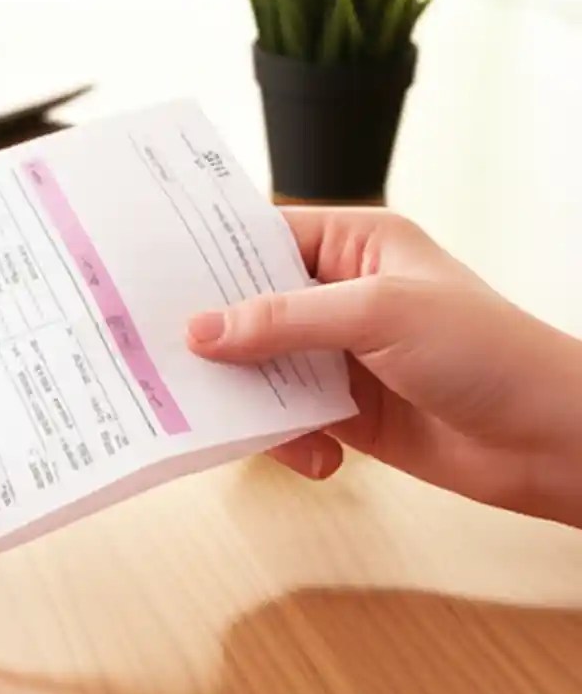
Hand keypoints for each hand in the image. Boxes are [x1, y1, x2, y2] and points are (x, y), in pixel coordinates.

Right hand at [185, 206, 581, 528]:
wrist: (551, 441)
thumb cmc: (487, 352)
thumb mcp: (377, 315)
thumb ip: (283, 321)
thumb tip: (201, 330)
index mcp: (356, 244)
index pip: (262, 237)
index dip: (208, 255)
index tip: (152, 276)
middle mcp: (341, 294)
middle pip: (249, 307)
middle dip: (215, 336)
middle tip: (165, 355)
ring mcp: (339, 354)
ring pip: (259, 368)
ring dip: (249, 397)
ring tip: (237, 420)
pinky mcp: (343, 410)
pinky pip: (284, 416)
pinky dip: (285, 438)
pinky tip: (319, 457)